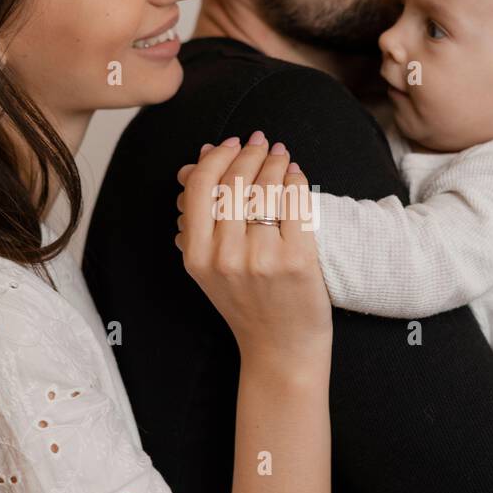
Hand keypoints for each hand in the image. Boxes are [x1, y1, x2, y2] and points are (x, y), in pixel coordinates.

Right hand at [176, 131, 331, 362]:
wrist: (280, 350)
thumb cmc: (247, 305)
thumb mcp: (209, 267)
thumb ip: (201, 218)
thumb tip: (201, 159)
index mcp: (196, 256)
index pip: (200, 187)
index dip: (216, 157)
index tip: (231, 144)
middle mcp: (225, 256)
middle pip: (234, 182)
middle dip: (249, 153)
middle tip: (261, 143)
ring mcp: (262, 258)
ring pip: (266, 188)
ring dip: (274, 162)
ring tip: (279, 155)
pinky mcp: (297, 260)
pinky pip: (295, 204)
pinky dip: (296, 181)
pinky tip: (295, 175)